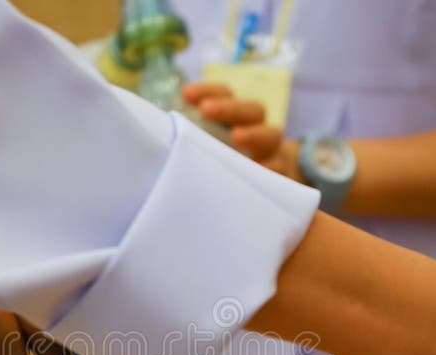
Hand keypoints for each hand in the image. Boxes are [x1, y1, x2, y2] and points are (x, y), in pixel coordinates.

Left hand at [182, 82, 303, 182]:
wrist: (273, 183)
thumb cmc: (230, 162)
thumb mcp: (210, 146)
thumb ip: (188, 137)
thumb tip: (153, 132)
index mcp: (237, 117)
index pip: (226, 94)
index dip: (208, 90)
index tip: (185, 93)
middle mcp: (257, 129)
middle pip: (251, 109)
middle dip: (229, 107)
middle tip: (206, 110)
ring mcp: (273, 152)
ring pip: (271, 135)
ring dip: (254, 133)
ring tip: (237, 137)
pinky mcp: (282, 177)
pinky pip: (281, 169)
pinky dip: (272, 167)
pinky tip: (261, 168)